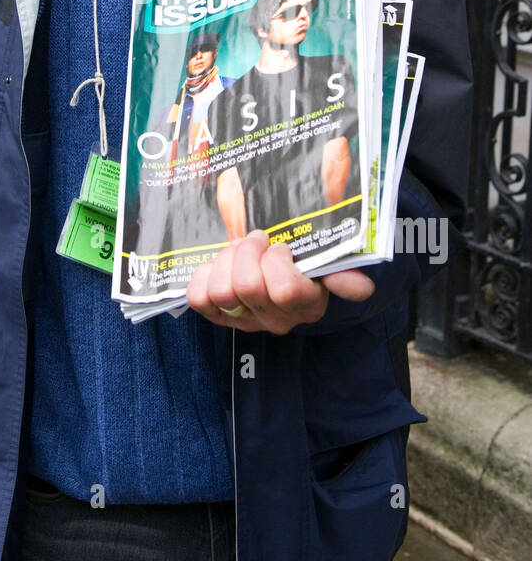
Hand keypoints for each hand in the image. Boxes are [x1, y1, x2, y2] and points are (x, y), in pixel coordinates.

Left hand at [187, 230, 374, 333]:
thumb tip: (361, 286)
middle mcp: (276, 320)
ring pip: (221, 291)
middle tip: (255, 240)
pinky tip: (217, 265)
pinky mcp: (217, 316)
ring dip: (226, 259)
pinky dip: (203, 275)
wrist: (272, 270)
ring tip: (237, 249)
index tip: (279, 247)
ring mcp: (244, 321)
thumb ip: (343, 271)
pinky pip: (199, 299)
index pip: (286, 291)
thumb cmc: (300, 262)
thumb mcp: (324, 264)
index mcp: (307, 304)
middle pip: (248, 287)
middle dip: (247, 252)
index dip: (276, 261)